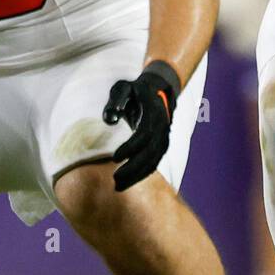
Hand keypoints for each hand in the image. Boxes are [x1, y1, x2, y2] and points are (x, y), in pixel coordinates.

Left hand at [103, 61, 180, 191]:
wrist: (158, 89)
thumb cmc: (135, 90)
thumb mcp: (122, 88)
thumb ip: (115, 101)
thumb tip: (109, 120)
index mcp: (154, 112)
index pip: (145, 134)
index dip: (131, 148)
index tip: (114, 158)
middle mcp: (163, 127)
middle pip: (151, 152)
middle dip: (134, 168)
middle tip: (114, 180)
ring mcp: (164, 137)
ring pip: (154, 161)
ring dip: (137, 175)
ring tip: (118, 187)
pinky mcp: (162, 145)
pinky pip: (154, 163)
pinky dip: (142, 174)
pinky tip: (127, 182)